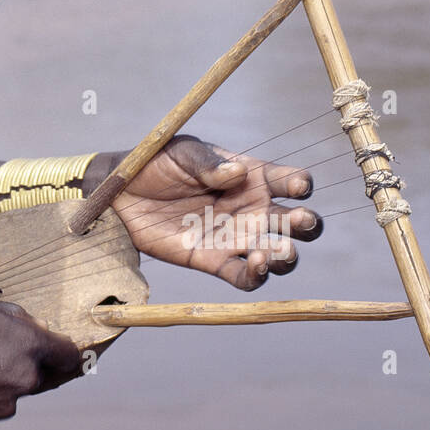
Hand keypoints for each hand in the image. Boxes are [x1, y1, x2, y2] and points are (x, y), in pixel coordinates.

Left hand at [108, 135, 321, 290]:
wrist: (122, 194)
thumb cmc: (158, 164)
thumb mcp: (183, 153)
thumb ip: (209, 162)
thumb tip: (237, 172)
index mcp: (252, 177)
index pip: (289, 181)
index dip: (300, 184)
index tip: (297, 187)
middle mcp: (252, 210)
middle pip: (296, 223)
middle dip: (307, 224)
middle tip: (300, 221)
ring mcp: (236, 238)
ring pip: (276, 255)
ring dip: (285, 257)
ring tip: (275, 252)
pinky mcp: (214, 261)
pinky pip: (242, 277)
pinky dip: (255, 277)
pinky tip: (254, 266)